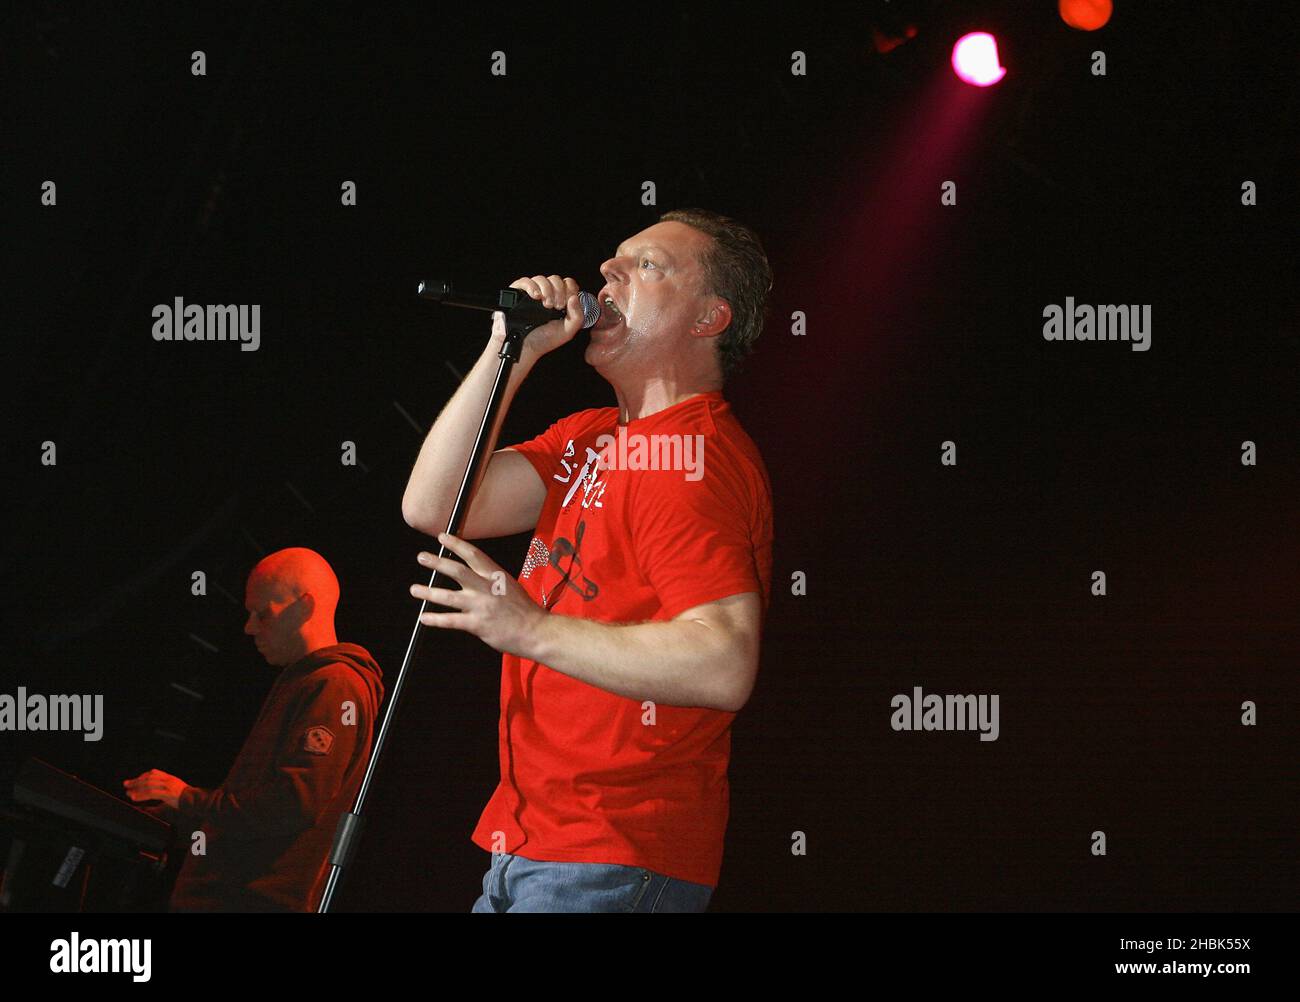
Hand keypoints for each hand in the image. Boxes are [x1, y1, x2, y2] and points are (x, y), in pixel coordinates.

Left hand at [123, 769, 187, 809]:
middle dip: (136, 781)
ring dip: (137, 789)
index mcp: (170, 777)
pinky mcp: (167, 794)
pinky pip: (151, 793)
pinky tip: (134, 797)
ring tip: (128, 793)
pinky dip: (141, 795)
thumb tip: (151, 792)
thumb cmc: (185, 798)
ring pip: (149, 785)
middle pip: (149, 778)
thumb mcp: (174, 789)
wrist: (195, 801)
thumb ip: (164, 789)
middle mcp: (168, 780)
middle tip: (126, 784)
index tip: (134, 780)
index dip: (142, 776)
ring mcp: (168, 786)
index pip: (153, 772)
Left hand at [410, 532, 545, 658]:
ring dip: (429, 592)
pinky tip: (424, 617)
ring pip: (449, 597)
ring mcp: (481, 606)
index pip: (473, 555)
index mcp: (496, 576)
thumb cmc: (524, 610)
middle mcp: (487, 588)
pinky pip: (451, 621)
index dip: (456, 544)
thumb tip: (471, 578)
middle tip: (422, 557)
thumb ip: (489, 582)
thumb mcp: (509, 587)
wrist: (536, 631)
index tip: (442, 537)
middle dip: (437, 562)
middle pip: (457, 571)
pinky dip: (436, 619)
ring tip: (414, 589)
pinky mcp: (477, 625)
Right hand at [496, 274, 584, 361]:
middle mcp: (546, 294)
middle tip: (557, 306)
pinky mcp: (518, 293)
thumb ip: (577, 316)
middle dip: (559, 291)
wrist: (525, 347)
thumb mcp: (568, 331)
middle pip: (555, 279)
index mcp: (559, 300)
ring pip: (541, 278)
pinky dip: (532, 286)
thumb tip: (575, 297)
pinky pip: (525, 281)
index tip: (566, 303)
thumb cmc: (545, 340)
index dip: (570, 290)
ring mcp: (532, 292)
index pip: (568, 284)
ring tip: (546, 305)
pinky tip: (535, 296)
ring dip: (547, 290)